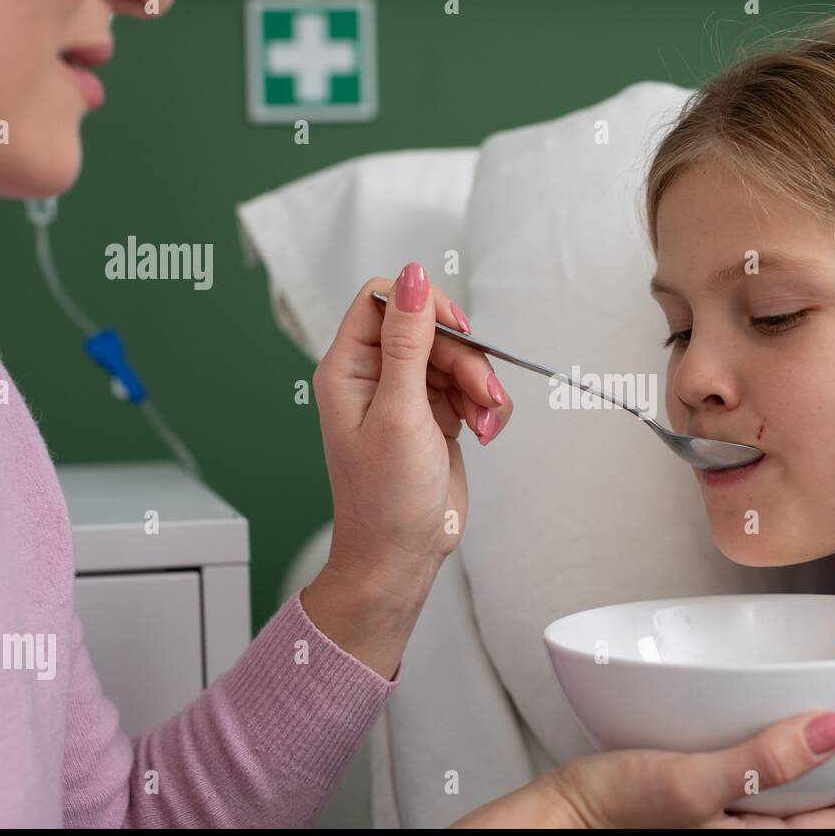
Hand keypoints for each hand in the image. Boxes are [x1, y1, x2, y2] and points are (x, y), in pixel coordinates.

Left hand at [301, 263, 512, 676]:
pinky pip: (470, 387)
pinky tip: (482, 432)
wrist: (402, 556)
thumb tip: (412, 279)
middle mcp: (375, 376)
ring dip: (480, 386)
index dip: (424, 307)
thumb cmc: (386, 499)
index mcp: (349, 368)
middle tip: (480, 393)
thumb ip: (408, 343)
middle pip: (431, 329)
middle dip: (465, 359)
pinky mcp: (435, 415)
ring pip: (457, 358)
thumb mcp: (400, 413)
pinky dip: (485, 406)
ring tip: (483, 422)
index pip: (384, 301)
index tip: (456, 331)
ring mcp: (407, 396)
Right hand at [451, 711, 834, 827]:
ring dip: (822, 771)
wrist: (560, 815)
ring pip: (795, 803)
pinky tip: (776, 734)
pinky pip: (759, 788)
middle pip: (826, 816)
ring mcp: (726, 823)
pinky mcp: (703, 801)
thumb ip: (766, 760)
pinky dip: (781, 762)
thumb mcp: (696, 782)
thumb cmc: (614, 810)